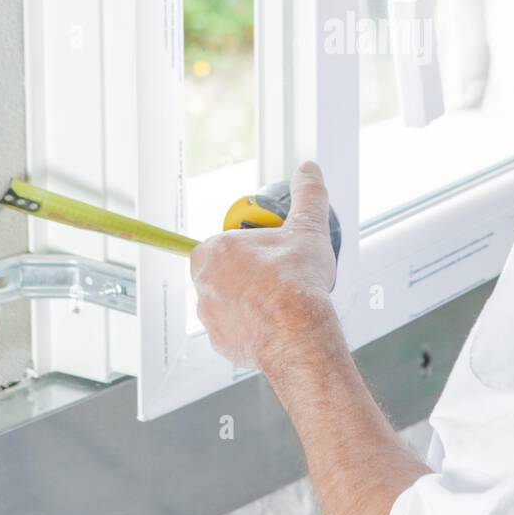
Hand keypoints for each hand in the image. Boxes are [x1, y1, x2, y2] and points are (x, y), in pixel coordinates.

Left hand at [189, 161, 338, 369]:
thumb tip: (309, 172)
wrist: (298, 333)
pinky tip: (273, 323)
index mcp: (216, 250)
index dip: (252, 249)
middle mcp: (204, 282)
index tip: (270, 256)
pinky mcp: (219, 342)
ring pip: (228, 302)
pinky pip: (233, 330)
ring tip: (278, 302)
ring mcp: (209, 315)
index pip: (227, 243)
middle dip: (248, 274)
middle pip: (225, 272)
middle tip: (277, 278)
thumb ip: (307, 195)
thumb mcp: (307, 228)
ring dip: (248, 302)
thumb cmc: (296, 283)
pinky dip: (250, 327)